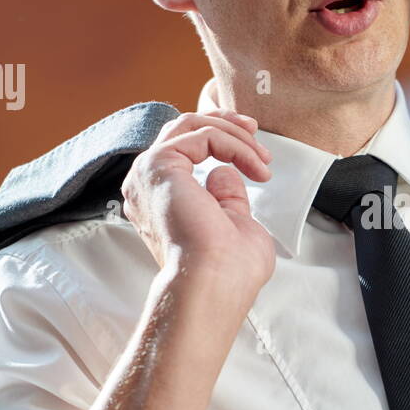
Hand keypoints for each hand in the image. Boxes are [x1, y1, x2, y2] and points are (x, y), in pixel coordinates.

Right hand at [121, 109, 276, 302]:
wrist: (214, 285)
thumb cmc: (227, 272)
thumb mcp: (233, 224)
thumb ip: (226, 197)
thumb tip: (223, 171)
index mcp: (160, 200)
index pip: (182, 150)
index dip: (220, 139)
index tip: (255, 149)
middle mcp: (147, 184)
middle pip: (181, 128)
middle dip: (223, 124)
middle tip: (255, 132)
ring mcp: (149, 174)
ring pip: (189, 125)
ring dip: (232, 133)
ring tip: (261, 157)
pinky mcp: (160, 165)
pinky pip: (203, 135)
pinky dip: (236, 146)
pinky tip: (256, 168)